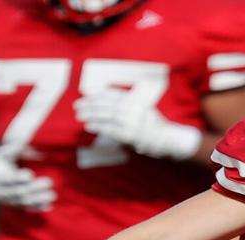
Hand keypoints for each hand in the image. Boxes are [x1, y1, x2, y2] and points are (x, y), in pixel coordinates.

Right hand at [0, 146, 55, 210]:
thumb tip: (23, 144)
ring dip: (39, 199)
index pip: (8, 180)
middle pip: (19, 191)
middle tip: (49, 182)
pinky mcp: (16, 205)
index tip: (30, 174)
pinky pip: (27, 208)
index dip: (18, 178)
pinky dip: (38, 208)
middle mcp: (2, 192)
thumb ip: (11, 150)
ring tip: (53, 195)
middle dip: (34, 188)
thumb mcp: (0, 156)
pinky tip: (49, 206)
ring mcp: (10, 200)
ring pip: (24, 201)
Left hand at [74, 89, 202, 161]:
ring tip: (79, 115)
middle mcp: (134, 110)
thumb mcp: (142, 107)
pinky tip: (89, 126)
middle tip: (77, 105)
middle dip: (91, 104)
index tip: (86, 95)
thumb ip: (126, 102)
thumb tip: (103, 96)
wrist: (167, 139)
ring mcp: (132, 123)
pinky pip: (111, 130)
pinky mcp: (130, 135)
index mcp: (137, 101)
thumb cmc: (152, 123)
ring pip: (107, 116)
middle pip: (108, 105)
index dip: (98, 94)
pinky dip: (99, 127)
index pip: (114, 95)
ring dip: (91, 115)